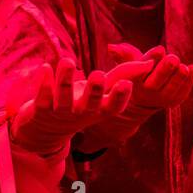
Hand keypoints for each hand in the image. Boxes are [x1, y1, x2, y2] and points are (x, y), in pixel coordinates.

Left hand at [9, 59, 132, 157]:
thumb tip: (150, 62)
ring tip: (67, 61)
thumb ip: (123, 75)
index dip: (119, 97)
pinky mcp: (41, 109)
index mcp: (99, 109)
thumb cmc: (80, 103)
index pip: (113, 107)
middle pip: (90, 104)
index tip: (126, 85)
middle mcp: (82, 112)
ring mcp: (61, 112)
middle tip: (98, 75)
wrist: (47, 130)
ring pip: (64, 97)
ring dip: (65, 80)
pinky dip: (44, 82)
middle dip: (94, 90)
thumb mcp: (102, 92)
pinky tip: (45, 68)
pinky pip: (43, 96)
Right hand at [102, 44, 192, 115]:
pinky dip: (189, 82)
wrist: (145, 98)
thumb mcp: (129, 64)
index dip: (152, 59)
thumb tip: (111, 47)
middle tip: (174, 58)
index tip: (160, 50)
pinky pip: (182, 93)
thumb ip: (124, 54)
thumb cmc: (138, 74)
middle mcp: (147, 92)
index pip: (142, 69)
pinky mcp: (173, 102)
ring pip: (171, 89)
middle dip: (166, 69)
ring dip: (179, 78)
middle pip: (157, 81)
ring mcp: (161, 99)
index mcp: (134, 81)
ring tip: (184, 67)